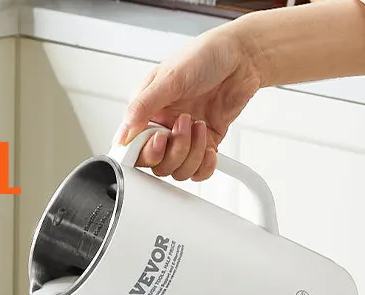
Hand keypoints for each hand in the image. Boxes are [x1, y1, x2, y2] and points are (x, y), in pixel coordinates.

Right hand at [116, 26, 262, 180]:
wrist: (242, 56)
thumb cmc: (204, 56)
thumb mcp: (169, 77)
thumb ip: (142, 107)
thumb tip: (123, 134)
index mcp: (146, 110)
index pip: (133, 147)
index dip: (145, 151)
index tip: (160, 140)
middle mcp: (163, 125)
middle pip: (157, 163)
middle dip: (173, 150)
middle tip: (184, 124)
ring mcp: (184, 136)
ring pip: (178, 169)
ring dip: (192, 154)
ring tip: (200, 125)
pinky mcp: (206, 142)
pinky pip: (199, 170)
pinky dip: (205, 165)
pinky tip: (210, 147)